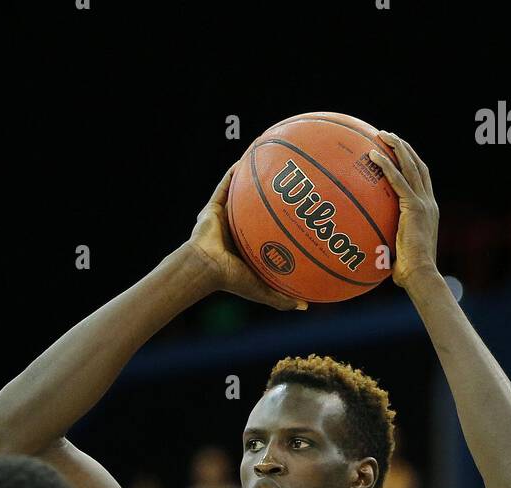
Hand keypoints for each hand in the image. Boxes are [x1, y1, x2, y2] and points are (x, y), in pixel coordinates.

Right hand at [187, 165, 306, 310]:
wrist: (205, 268)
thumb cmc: (231, 280)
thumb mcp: (262, 289)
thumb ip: (282, 298)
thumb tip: (306, 307)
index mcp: (249, 246)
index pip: (269, 231)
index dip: (283, 221)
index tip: (302, 212)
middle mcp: (237, 229)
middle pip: (258, 208)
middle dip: (273, 195)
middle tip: (292, 182)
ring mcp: (224, 217)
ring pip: (241, 193)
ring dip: (253, 177)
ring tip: (270, 159)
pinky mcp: (213, 207)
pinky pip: (225, 185)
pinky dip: (235, 172)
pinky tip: (248, 157)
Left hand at [368, 132, 438, 288]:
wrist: (421, 274)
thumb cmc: (409, 274)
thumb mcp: (398, 255)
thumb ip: (388, 247)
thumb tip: (371, 254)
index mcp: (428, 210)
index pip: (421, 179)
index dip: (411, 162)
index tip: (398, 151)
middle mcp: (429, 202)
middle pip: (417, 165)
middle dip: (403, 148)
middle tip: (387, 136)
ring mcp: (423, 203)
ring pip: (410, 166)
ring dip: (397, 147)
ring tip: (381, 135)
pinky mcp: (414, 207)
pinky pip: (397, 180)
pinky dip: (386, 165)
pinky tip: (373, 155)